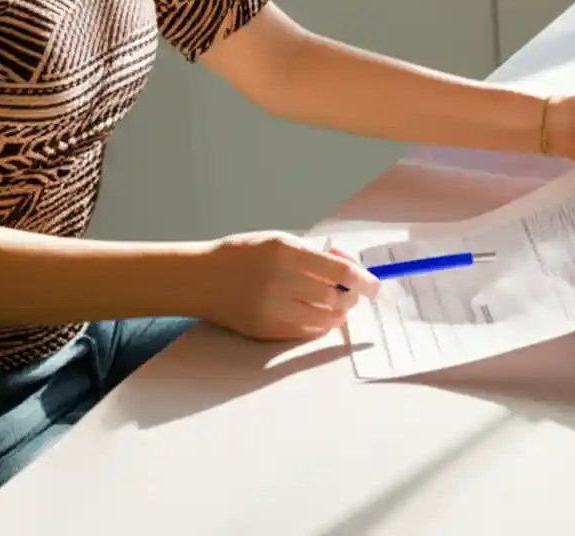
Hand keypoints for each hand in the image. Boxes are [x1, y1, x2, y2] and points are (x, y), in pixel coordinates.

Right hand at [198, 231, 379, 340]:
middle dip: (352, 297)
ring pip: (325, 319)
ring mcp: (272, 308)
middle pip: (337, 297)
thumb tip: (349, 269)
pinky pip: (306, 333)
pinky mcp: (265, 329)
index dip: (364, 280)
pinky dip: (320, 325)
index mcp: (286, 252)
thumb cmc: (242, 254)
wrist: (199, 279)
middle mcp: (280, 281)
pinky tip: (318, 315)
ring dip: (339, 313)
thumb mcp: (277, 240)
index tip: (375, 286)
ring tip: (337, 305)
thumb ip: (312, 253)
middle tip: (353, 294)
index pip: (340, 270)